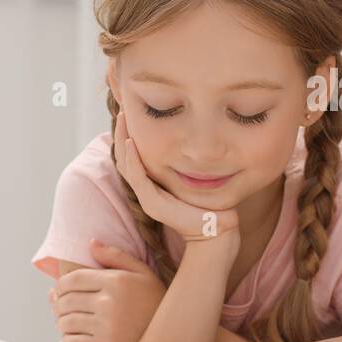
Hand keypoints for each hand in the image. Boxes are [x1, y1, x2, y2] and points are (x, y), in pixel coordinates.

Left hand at [49, 239, 164, 341]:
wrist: (171, 335)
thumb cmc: (154, 299)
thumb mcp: (142, 272)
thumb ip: (116, 255)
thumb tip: (91, 243)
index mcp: (116, 281)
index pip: (73, 279)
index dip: (61, 284)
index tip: (60, 288)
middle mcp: (108, 303)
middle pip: (66, 301)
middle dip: (59, 303)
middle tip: (60, 305)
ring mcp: (106, 327)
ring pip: (67, 322)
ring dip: (62, 321)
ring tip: (65, 320)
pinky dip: (68, 339)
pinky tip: (73, 336)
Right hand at [113, 108, 239, 248]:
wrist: (218, 232)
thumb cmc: (214, 205)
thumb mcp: (200, 177)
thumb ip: (193, 162)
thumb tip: (197, 140)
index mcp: (156, 184)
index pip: (136, 156)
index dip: (131, 134)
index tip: (133, 112)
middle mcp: (148, 190)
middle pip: (125, 157)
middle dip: (123, 132)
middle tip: (124, 109)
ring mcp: (148, 198)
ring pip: (126, 165)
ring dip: (123, 140)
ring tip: (124, 118)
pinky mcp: (154, 205)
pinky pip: (138, 178)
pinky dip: (134, 159)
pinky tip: (132, 142)